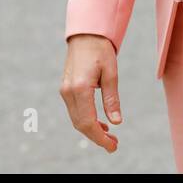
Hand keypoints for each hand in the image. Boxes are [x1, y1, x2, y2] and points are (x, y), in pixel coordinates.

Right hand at [61, 33, 122, 152]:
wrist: (86, 35)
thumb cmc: (101, 50)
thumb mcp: (111, 73)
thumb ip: (112, 99)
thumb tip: (117, 122)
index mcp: (80, 88)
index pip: (88, 122)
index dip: (100, 137)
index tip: (112, 146)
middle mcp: (68, 92)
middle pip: (80, 124)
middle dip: (96, 137)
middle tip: (114, 145)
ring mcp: (65, 91)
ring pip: (77, 119)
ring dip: (92, 130)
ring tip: (110, 136)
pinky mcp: (66, 89)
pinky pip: (75, 111)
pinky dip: (86, 120)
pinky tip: (100, 123)